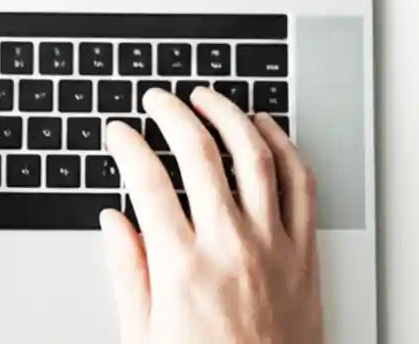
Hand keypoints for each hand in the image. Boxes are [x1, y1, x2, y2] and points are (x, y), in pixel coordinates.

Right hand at [101, 88, 322, 343]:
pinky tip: (265, 130)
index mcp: (181, 268)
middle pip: (198, 153)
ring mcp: (272, 246)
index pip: (147, 181)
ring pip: (253, 156)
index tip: (119, 133)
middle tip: (157, 100)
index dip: (128, 145)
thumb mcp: (144, 335)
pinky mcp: (305, 254)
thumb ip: (127, 273)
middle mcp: (229, 247)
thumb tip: (114, 223)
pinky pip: (300, 184)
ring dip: (227, 115)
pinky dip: (283, 147)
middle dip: (172, 114)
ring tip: (207, 98)